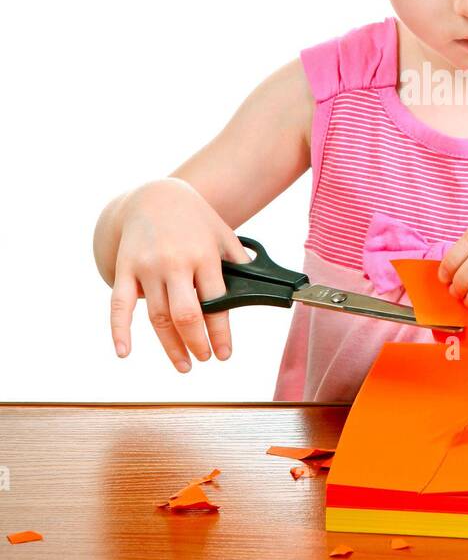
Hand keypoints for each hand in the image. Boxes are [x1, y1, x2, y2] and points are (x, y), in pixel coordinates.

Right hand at [110, 179, 251, 372]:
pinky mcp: (125, 268)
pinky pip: (119, 304)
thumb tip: (256, 290)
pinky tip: (124, 352)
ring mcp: (147, 266)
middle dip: (196, 343)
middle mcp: (175, 262)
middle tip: (204, 358)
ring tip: (183, 364)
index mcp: (204, 255)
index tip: (224, 354)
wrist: (154, 195)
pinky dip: (119, 331)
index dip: (220, 334)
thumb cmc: (194, 219)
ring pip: (157, 316)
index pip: (216, 303)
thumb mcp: (223, 234)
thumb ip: (238, 262)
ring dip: (170, 346)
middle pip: (186, 315)